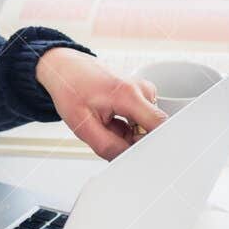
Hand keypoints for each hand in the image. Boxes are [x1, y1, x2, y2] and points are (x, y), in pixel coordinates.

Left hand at [34, 47, 167, 160]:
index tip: (141, 155)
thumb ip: (109, 147)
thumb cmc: (71, 91)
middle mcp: (142, 89)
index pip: (161, 126)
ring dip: (129, 135)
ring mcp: (144, 91)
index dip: (154, 145)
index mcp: (129, 95)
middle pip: (155, 130)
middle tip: (110, 135)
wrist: (66, 69)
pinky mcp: (142, 95)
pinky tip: (112, 120)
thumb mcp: (83, 126)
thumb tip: (129, 160)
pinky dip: (128, 127)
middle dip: (135, 142)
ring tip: (108, 124)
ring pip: (147, 128)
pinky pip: (142, 122)